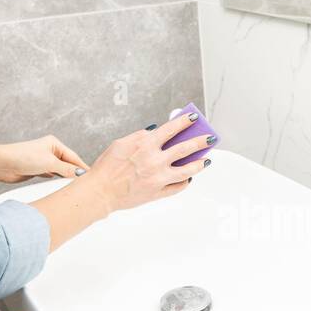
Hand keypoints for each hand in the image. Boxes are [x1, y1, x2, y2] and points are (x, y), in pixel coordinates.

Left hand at [0, 135, 89, 182]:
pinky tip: (61, 185)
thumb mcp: (50, 163)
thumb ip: (67, 169)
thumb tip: (80, 174)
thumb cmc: (24, 157)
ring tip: (75, 186)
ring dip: (65, 177)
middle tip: (85, 184)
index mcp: (54, 144)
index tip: (92, 176)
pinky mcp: (37, 170)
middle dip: (75, 173)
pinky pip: (52, 175)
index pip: (73, 157)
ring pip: (60, 171)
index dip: (82, 167)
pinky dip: (56, 180)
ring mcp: (43, 161)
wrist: (3, 164)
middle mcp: (50, 151)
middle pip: (68, 164)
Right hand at [78, 112, 213, 214]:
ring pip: (187, 170)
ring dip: (199, 164)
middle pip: (184, 149)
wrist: (100, 191)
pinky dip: (185, 182)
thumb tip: (156, 132)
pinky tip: (189, 177)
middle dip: (200, 142)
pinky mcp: (157, 193)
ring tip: (206, 160)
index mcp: (145, 145)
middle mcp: (155, 161)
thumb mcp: (120, 143)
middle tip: (210, 138)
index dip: (184, 122)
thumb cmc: (107, 166)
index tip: (194, 118)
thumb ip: (140, 137)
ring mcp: (158, 178)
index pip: (171, 129)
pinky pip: (177, 187)